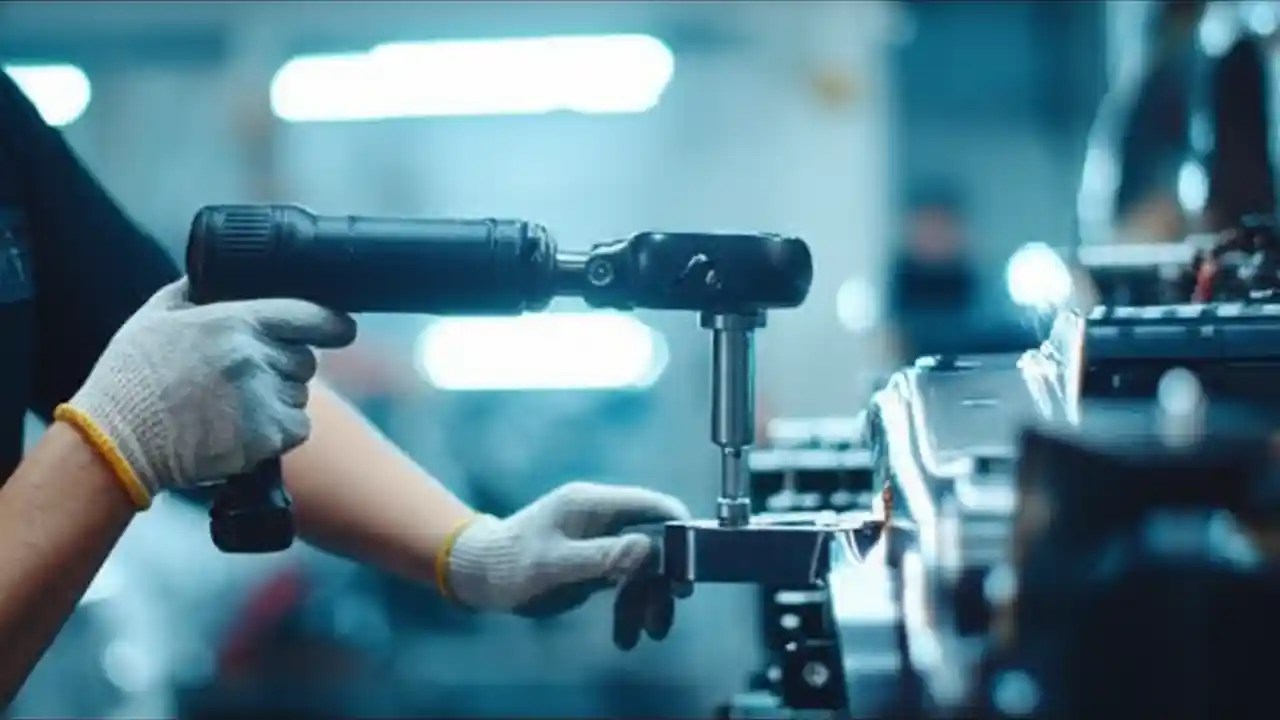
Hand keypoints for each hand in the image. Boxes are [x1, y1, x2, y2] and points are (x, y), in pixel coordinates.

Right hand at [64, 278, 355, 498]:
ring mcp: (263, 399)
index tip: (343, 328)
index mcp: (234, 320)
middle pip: (305, 358)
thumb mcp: (157, 315)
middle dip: (285, 365)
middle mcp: (255, 357)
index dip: (333, 323)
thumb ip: (198, 290)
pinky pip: (298, 427)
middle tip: (247, 377)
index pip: (309, 314)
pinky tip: (244, 428)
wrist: (116, 442)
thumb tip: (224, 274)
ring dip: (280, 397)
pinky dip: (281, 429)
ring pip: (300, 393)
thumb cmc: (132, 378)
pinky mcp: (266, 438)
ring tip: (234, 405)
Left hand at [446, 481, 689, 648]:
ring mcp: (601, 540)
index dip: (678, 532)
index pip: (652, 505)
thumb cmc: (508, 564)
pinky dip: (630, 607)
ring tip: (646, 635)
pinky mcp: (597, 562)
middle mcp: (603, 517)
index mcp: (593, 504)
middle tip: (666, 615)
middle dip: (661, 580)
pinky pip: (626, 582)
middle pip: (654, 542)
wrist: (479, 576)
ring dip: (647, 601)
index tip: (688, 569)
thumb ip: (600, 556)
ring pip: (643, 567)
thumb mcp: (552, 564)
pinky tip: (626, 637)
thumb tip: (646, 548)